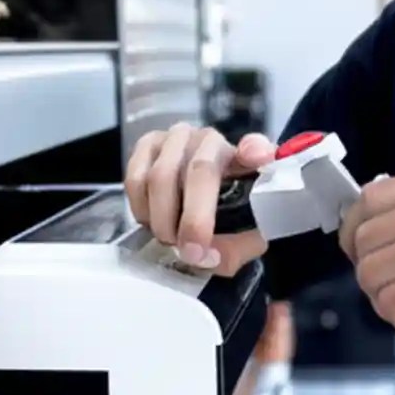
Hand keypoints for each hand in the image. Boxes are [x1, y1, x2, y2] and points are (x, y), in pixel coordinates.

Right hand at [125, 123, 273, 274]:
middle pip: (200, 170)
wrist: (201, 206)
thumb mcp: (242, 238)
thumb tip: (207, 257)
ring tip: (170, 239)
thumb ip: (234, 250)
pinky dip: (140, 208)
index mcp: (247, 157)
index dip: (255, 151)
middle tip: (190, 253)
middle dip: (193, 219)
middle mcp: (211, 140)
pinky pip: (136, 178)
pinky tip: (153, 222)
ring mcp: (177, 138)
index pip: (255, 147)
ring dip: (162, 218)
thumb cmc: (227, 216)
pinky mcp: (148, 145)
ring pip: (160, 176)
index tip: (258, 160)